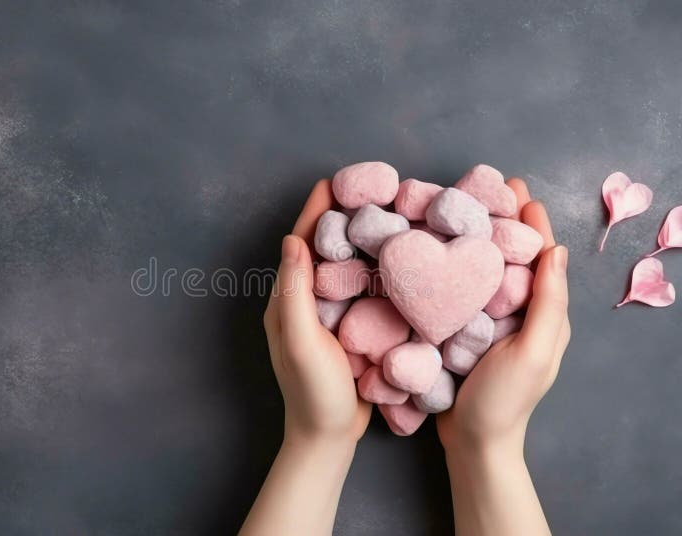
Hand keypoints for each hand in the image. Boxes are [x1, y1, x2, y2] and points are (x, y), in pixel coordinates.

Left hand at [264, 179, 371, 445]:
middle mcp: (304, 301)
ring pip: (342, 265)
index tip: (335, 180)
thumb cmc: (312, 392)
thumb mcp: (300, 342)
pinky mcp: (348, 328)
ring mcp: (327, 314)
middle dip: (340, 216)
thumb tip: (294, 240)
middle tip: (368, 189)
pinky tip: (396, 259)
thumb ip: (295, 293)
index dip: (316, 211)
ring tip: (386, 213)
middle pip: (322, 248)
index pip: (300, 243)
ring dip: (359, 238)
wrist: (330, 437)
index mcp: (287, 300)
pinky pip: (359, 288)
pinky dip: (373, 268)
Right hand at [437, 178, 569, 454]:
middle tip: (484, 187)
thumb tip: (556, 250)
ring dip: (475, 238)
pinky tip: (436, 252)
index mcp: (544, 314)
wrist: (471, 441)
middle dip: (501, 220)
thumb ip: (548, 304)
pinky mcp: (465, 330)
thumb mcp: (532, 352)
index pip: (542, 256)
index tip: (515, 187)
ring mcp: (491, 321)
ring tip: (457, 209)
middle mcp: (519, 312)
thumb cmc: (504, 400)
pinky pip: (463, 290)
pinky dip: (455, 267)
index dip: (531, 220)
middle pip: (513, 256)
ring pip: (486, 270)